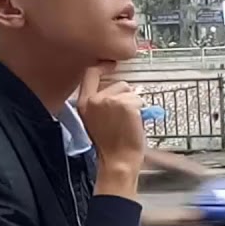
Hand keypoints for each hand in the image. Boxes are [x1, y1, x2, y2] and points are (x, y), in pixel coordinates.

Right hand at [77, 67, 144, 192]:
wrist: (118, 161)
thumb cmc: (111, 145)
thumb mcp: (95, 120)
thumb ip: (100, 103)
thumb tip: (117, 89)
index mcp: (83, 103)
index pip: (90, 74)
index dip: (102, 67)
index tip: (111, 65)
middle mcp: (94, 100)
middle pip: (118, 83)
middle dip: (126, 96)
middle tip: (124, 117)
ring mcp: (109, 101)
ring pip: (130, 91)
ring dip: (134, 103)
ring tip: (128, 122)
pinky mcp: (125, 104)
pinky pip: (139, 99)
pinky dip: (141, 110)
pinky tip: (134, 122)